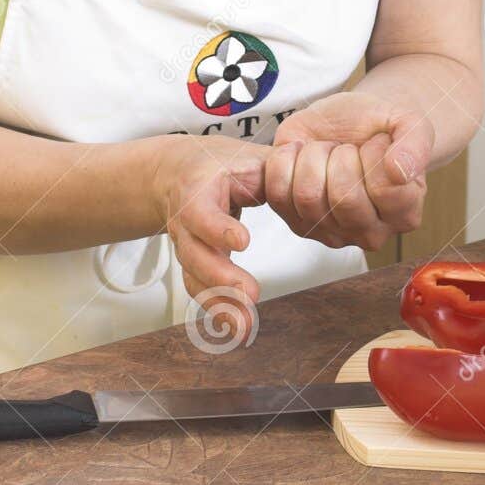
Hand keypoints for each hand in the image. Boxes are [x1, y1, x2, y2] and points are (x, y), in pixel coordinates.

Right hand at [151, 135, 268, 327]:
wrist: (175, 173)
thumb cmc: (216, 164)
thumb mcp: (241, 156)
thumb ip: (274, 167)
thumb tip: (310, 175)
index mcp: (197, 190)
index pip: (201, 212)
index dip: (218, 228)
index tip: (242, 242)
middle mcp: (185, 222)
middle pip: (194, 254)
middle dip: (221, 277)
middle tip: (250, 293)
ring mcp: (187, 246)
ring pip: (195, 278)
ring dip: (220, 304)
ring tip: (244, 326)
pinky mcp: (193, 264)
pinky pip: (201, 290)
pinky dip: (219, 311)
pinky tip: (238, 328)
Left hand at [265, 92, 433, 250]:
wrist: (349, 124)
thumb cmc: (380, 127)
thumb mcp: (408, 121)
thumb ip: (416, 144)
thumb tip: (400, 171)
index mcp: (406, 214)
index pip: (386, 190)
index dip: (375, 155)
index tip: (377, 143)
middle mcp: (371, 233)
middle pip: (344, 199)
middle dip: (341, 155)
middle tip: (348, 148)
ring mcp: (330, 233)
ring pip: (308, 196)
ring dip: (313, 156)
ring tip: (327, 151)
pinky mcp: (296, 222)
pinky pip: (277, 193)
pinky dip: (284, 160)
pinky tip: (302, 154)